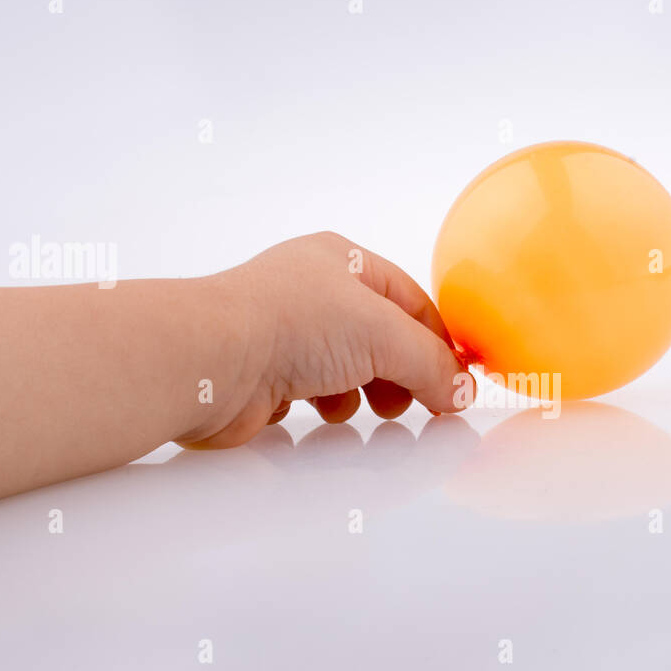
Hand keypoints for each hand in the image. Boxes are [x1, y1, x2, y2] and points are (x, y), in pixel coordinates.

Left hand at [177, 232, 473, 448]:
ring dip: (361, 393)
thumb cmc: (288, 324)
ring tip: (362, 406)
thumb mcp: (385, 335)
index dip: (438, 343)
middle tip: (413, 401)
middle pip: (381, 338)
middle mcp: (312, 292)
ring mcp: (286, 333)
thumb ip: (433, 365)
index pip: (410, 302)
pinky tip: (317, 410)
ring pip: (347, 368)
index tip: (456, 383)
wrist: (210, 362)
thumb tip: (461, 391)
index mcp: (342, 260)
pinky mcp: (264, 375)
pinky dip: (322, 406)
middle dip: (401, 373)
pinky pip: (311, 393)